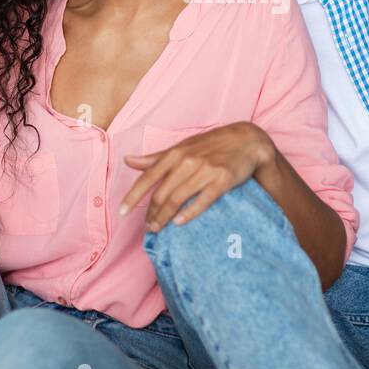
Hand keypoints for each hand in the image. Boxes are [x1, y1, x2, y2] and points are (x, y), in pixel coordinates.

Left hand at [120, 122, 272, 230]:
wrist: (247, 140)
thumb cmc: (211, 144)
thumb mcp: (182, 147)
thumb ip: (155, 158)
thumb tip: (127, 160)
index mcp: (175, 153)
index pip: (148, 178)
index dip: (133, 196)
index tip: (122, 212)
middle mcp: (188, 161)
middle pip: (162, 193)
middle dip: (151, 213)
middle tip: (147, 228)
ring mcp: (205, 171)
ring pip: (178, 198)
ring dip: (165, 217)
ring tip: (158, 229)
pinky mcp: (222, 180)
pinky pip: (202, 200)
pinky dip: (189, 213)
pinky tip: (179, 223)